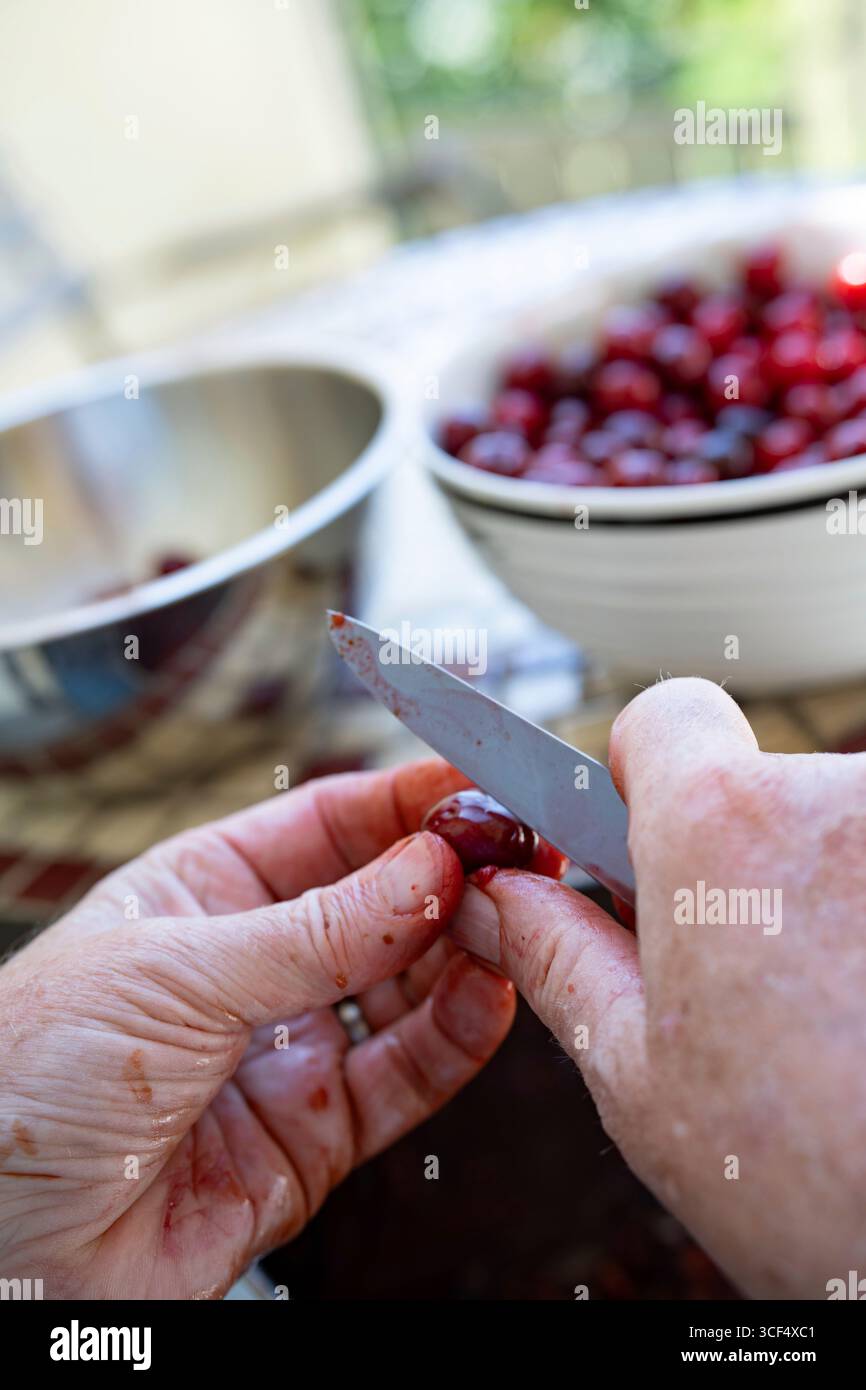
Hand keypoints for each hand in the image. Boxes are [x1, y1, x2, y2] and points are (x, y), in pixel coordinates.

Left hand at [0, 759, 513, 1298]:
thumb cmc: (27, 1077)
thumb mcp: (176, 971)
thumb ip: (317, 931)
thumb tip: (430, 870)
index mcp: (203, 893)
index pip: (326, 826)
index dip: (405, 803)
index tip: (478, 785)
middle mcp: (254, 967)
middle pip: (380, 903)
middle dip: (451, 875)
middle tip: (519, 853)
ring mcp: (288, 1049)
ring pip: (406, 988)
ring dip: (466, 950)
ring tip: (516, 918)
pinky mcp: (316, 1133)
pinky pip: (405, 1076)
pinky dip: (457, 1036)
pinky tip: (491, 994)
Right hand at [451, 677, 865, 1298]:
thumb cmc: (809, 1176)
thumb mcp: (638, 1073)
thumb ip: (556, 955)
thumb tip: (495, 896)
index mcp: (718, 826)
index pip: (667, 716)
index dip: (644, 779)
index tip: (647, 849)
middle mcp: (832, 797)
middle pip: (757, 787)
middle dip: (736, 862)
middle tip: (742, 979)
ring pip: (832, 834)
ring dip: (818, 894)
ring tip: (830, 1015)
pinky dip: (865, 911)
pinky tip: (862, 1005)